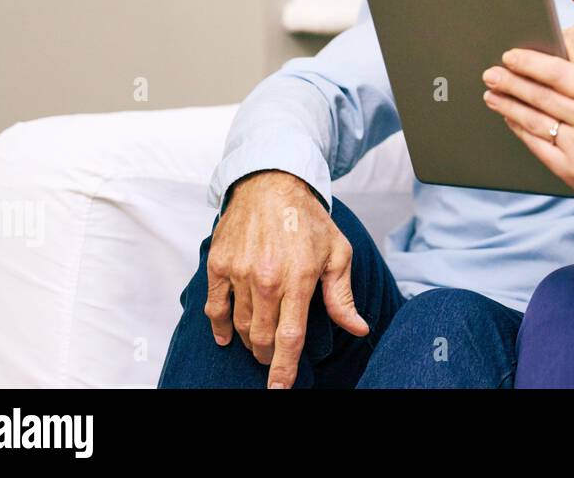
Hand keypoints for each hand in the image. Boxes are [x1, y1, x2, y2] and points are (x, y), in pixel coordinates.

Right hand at [205, 170, 369, 388]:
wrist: (272, 184)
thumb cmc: (308, 220)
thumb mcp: (338, 253)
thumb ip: (343, 296)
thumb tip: (359, 328)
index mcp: (298, 277)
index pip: (289, 337)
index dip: (284, 368)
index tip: (280, 388)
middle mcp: (265, 278)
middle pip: (261, 337)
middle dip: (267, 356)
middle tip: (273, 359)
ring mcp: (238, 272)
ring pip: (239, 325)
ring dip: (248, 341)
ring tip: (258, 343)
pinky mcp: (218, 265)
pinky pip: (214, 307)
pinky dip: (219, 326)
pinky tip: (226, 337)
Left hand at [481, 43, 573, 209]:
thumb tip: (550, 51)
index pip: (560, 74)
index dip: (531, 63)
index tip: (510, 55)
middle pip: (543, 97)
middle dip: (511, 82)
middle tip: (491, 73)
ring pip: (535, 121)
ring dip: (508, 105)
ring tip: (492, 93)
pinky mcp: (573, 172)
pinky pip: (538, 146)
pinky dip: (520, 130)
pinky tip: (509, 118)